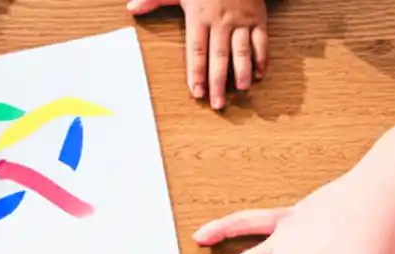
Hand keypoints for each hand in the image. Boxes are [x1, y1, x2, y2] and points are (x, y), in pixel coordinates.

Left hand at [127, 0, 267, 109]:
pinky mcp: (258, 18)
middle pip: (219, 56)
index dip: (197, 73)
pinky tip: (259, 75)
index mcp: (199, 16)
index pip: (197, 51)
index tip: (197, 92)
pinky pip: (261, 41)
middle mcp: (221, 21)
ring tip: (241, 90)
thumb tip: (132, 8)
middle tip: (217, 103)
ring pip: (242, 50)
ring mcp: (241, 21)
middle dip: (218, 82)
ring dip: (242, 71)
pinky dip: (262, 58)